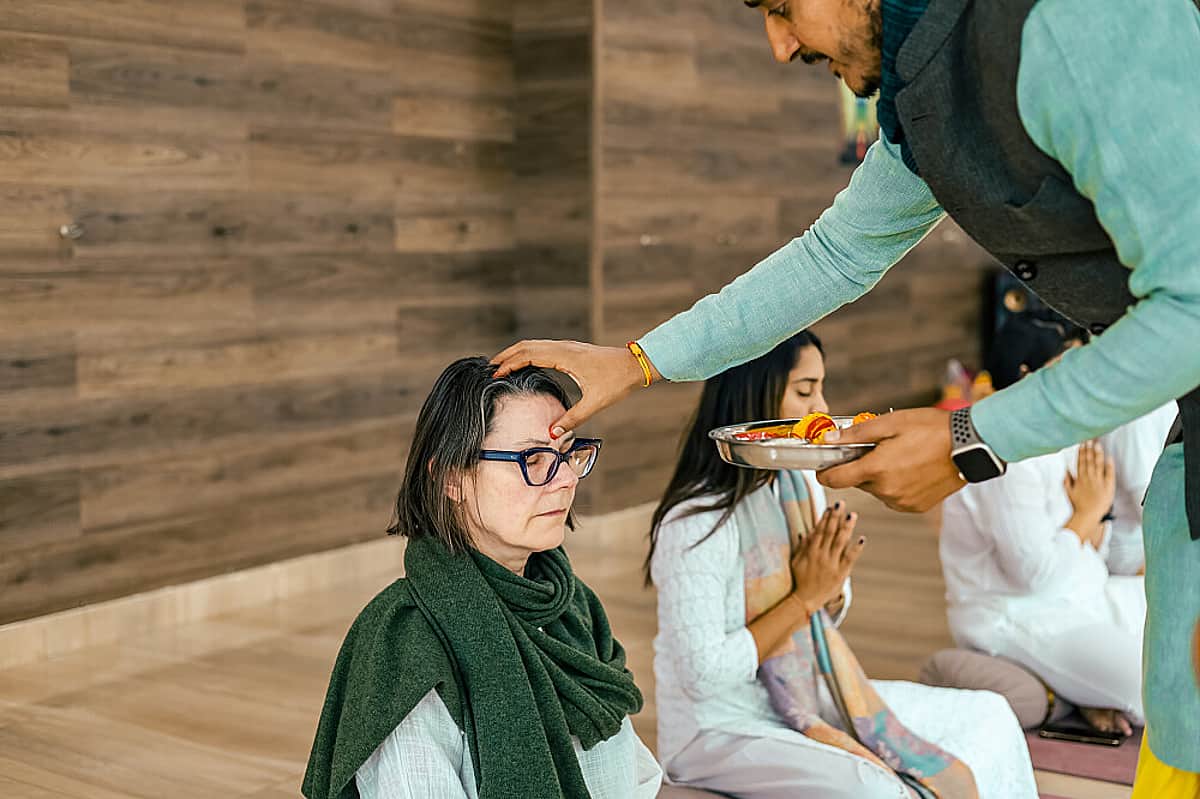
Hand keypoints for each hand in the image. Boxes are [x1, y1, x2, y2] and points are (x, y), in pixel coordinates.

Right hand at [490, 340, 656, 437]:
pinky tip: (526, 364)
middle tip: (490, 367)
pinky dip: (529, 353)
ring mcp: (568, 347)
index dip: (509, 364)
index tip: (495, 375)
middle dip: (506, 355)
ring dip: (517, 352)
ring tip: (503, 365)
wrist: (635, 364)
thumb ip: (572, 418)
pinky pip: (544, 347)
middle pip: (526, 345)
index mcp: (565, 356)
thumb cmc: (617, 381)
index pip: (528, 355)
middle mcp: (563, 347)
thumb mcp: (595, 403)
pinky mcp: (572, 350)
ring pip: (535, 344)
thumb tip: (552, 434)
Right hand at [788, 501, 865, 615]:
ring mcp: (832, 564)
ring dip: (847, 527)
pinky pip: (850, 558)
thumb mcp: (796, 561)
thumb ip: (802, 546)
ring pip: (840, 542)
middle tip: (841, 504)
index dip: (825, 518)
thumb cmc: (799, 579)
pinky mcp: (841, 573)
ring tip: (852, 515)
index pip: (819, 530)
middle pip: (830, 532)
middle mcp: (822, 556)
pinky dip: (856, 548)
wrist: (805, 600)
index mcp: (810, 552)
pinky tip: (862, 538)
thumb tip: (807, 532)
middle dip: (836, 517)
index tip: (830, 507)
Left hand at [816, 408, 965, 512]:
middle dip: (861, 467)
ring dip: (879, 477)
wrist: (970, 446)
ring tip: (900, 456)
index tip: (824, 465)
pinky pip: (893, 497)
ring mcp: (901, 502)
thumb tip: (828, 439)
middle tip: (877, 448)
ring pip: (876, 490)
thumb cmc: (930, 429)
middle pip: (857, 482)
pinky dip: (895, 485)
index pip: (834, 480)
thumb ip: (855, 434)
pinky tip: (910, 469)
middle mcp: (886, 491)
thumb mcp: (890, 423)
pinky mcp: (915, 507)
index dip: (825, 472)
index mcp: (876, 470)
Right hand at [1064, 440, 1114, 535]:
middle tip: (1090, 438)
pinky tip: (1109, 458)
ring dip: (1097, 454)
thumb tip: (1065, 471)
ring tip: (1098, 444)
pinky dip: (1109, 466)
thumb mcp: (1069, 492)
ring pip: (1097, 465)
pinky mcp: (1108, 487)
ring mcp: (1098, 482)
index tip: (1082, 443)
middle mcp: (1089, 478)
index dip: (1081, 452)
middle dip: (1089, 449)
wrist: (1088, 516)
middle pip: (1089, 461)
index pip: (1080, 462)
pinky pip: (1109, 475)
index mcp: (1080, 479)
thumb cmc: (1079, 505)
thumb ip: (1067, 480)